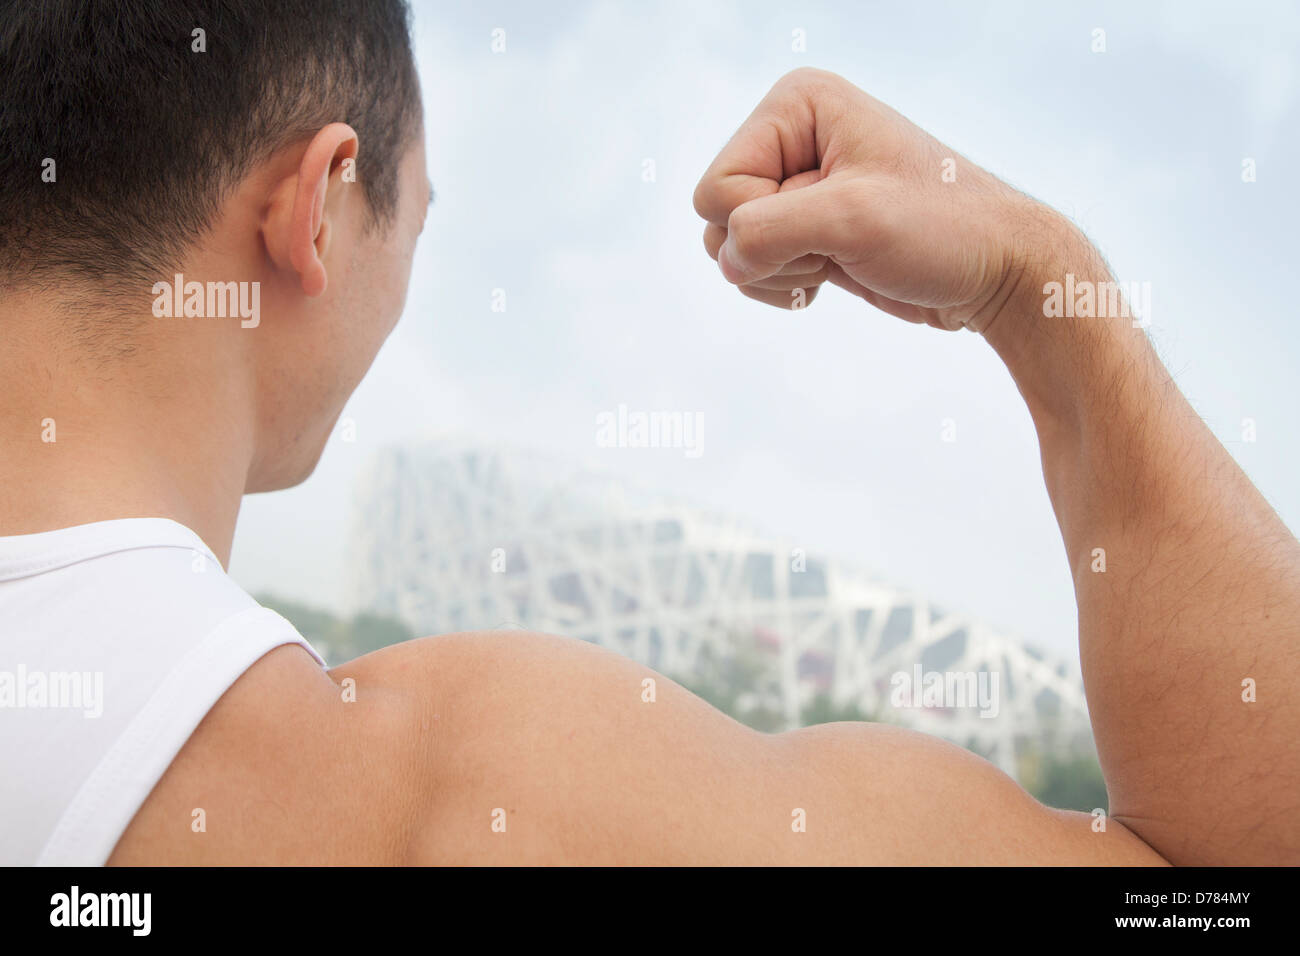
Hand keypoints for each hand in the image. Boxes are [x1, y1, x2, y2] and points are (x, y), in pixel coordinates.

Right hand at [693, 67, 1056, 332]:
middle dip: (775, 248)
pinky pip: (753, 268)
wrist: (996, 270)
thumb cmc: (942, 230)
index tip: (836, 217)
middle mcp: (790, 137)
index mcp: (797, 105)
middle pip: (717, 217)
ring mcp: (795, 185)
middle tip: (842, 240)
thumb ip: (768, 232)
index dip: (766, 221)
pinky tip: (839, 271)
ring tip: (845, 255)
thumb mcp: (853, 219)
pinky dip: (789, 284)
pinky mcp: (805, 228)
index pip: (719, 186)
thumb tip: (726, 260)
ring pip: (730, 249)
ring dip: (783, 271)